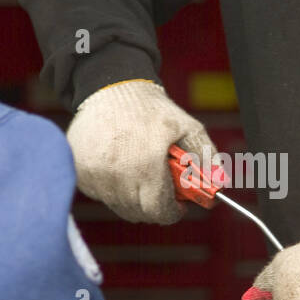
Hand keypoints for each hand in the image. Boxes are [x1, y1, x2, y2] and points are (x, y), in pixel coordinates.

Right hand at [65, 79, 218, 223]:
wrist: (111, 87)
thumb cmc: (151, 109)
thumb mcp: (188, 127)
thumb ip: (207, 158)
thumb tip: (219, 186)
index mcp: (145, 167)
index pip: (159, 212)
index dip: (173, 211)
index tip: (178, 204)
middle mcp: (116, 176)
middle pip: (140, 213)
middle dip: (155, 203)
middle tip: (160, 182)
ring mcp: (94, 175)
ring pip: (120, 206)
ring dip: (133, 196)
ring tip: (138, 167)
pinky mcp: (80, 172)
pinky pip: (101, 194)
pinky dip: (112, 186)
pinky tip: (118, 164)